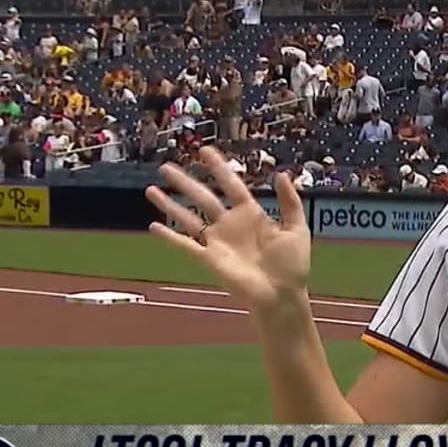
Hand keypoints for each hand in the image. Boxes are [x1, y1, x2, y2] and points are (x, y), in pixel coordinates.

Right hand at [145, 146, 310, 310]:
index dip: (218, 168)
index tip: (204, 150)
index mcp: (250, 214)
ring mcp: (217, 242)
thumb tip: (282, 174)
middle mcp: (229, 224)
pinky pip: (185, 245)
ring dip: (169, 204)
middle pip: (202, 197)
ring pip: (188, 217)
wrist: (282, 296)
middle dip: (184, 182)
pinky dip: (170, 236)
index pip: (230, 185)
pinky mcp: (209, 259)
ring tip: (150, 189)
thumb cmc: (292, 265)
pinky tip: (153, 226)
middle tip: (165, 167)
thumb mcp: (297, 229)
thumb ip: (290, 202)